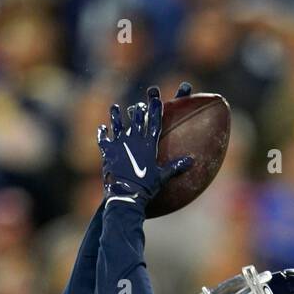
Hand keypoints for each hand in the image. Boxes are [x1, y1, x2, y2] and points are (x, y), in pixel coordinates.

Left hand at [97, 83, 193, 204]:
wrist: (126, 193)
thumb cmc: (146, 187)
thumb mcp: (162, 177)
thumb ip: (176, 167)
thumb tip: (191, 160)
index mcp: (149, 145)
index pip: (154, 123)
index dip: (156, 110)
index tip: (157, 100)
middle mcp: (134, 140)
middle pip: (136, 120)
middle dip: (139, 110)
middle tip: (139, 105)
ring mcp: (120, 143)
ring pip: (117, 124)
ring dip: (116, 115)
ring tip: (114, 107)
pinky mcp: (108, 151)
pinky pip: (104, 139)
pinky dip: (102, 133)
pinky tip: (102, 128)